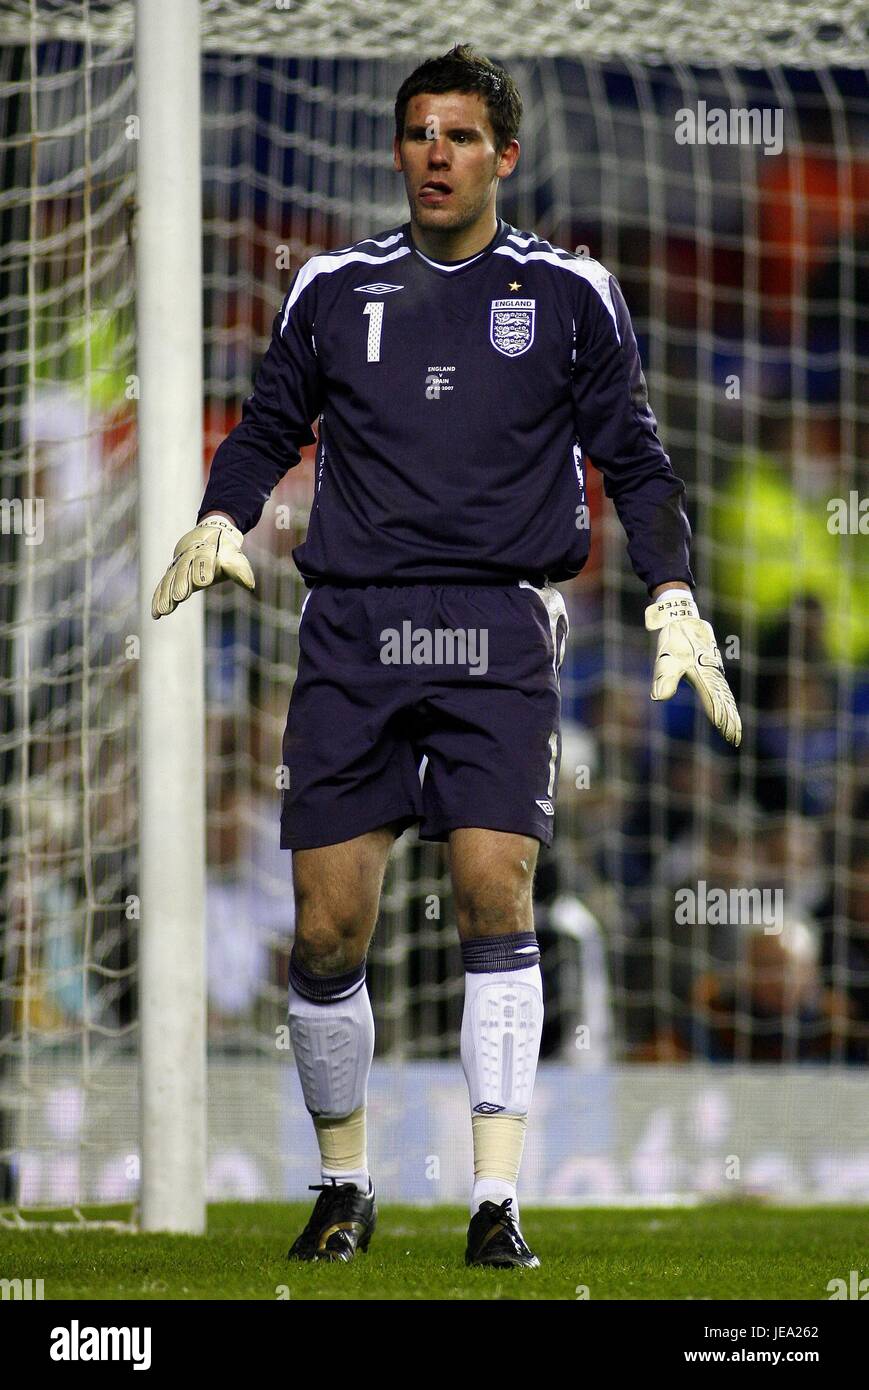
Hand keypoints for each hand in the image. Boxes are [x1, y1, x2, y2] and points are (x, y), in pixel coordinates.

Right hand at [151, 514, 254, 618]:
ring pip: (170, 580)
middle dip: (181, 583)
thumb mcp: (235, 559)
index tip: (202, 583)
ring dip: (166, 595)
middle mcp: (189, 557)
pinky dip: (158, 599)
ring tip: (163, 611)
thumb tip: (251, 587)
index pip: (203, 560)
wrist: (209, 535)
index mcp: (206, 552)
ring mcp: (178, 565)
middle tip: (179, 597)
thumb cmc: (225, 552)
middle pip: (183, 570)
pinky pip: (162, 586)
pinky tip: (155, 615)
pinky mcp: (171, 574)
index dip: (202, 570)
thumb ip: (241, 572)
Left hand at [645, 591, 741, 746]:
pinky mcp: (713, 668)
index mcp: (703, 675)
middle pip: (725, 702)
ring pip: (726, 697)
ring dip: (731, 714)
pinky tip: (730, 710)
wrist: (682, 618)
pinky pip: (723, 690)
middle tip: (736, 740)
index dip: (720, 719)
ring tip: (736, 731)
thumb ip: (665, 679)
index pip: (713, 702)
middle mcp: (713, 675)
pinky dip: (728, 703)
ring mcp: (715, 671)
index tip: (727, 735)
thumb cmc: (673, 640)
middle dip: (730, 722)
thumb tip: (658, 697)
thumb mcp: (666, 659)